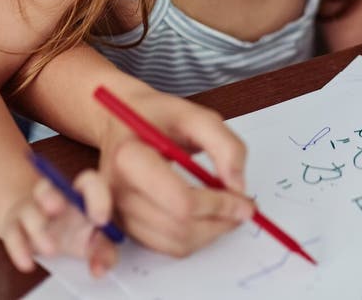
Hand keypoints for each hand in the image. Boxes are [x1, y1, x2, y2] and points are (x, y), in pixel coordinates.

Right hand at [1, 169, 117, 275]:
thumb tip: (101, 266)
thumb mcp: (92, 240)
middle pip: (49, 187)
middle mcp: (53, 197)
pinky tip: (28, 263)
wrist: (41, 231)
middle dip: (51, 196)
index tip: (101, 220)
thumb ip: (103, 250)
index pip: (89, 182)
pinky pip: (13, 235)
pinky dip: (19, 249)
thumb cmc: (74, 231)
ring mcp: (31, 209)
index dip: (97, 196)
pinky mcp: (14, 227)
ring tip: (51, 250)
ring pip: (28, 210)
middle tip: (58, 209)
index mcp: (79, 194)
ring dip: (37, 227)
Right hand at [99, 88, 254, 256]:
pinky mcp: (124, 228)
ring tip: (228, 210)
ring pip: (175, 244)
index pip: (181, 200)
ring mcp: (118, 213)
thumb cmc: (157, 115)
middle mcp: (116, 191)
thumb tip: (237, 185)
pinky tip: (207, 215)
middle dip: (220, 222)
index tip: (244, 200)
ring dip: (210, 233)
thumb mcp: (196, 115)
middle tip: (244, 207)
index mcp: (130, 158)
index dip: (219, 205)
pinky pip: (166, 247)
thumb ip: (224, 144)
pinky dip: (194, 238)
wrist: (121, 121)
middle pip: (179, 227)